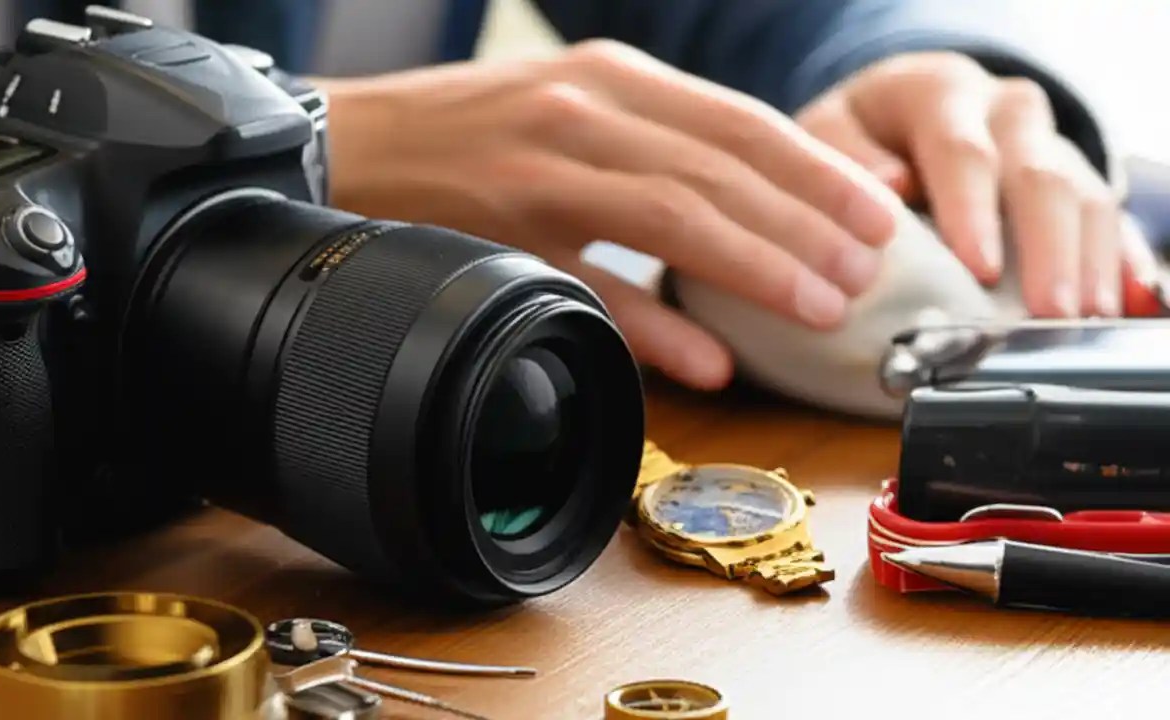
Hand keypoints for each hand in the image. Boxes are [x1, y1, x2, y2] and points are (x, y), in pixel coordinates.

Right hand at [317, 40, 899, 390]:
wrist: (351, 140)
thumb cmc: (470, 131)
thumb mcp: (570, 104)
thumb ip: (653, 142)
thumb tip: (747, 205)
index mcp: (610, 78)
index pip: (738, 121)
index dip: (816, 171)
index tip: (878, 215)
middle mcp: (583, 112)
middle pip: (720, 169)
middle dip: (806, 224)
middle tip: (866, 276)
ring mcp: (539, 171)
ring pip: (672, 214)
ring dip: (757, 265)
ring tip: (819, 308)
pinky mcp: (499, 233)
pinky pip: (591, 283)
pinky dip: (657, 325)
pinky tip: (710, 361)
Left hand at [796, 51, 1140, 317]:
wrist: (894, 110)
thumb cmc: (857, 136)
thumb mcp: (828, 134)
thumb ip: (846, 157)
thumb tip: (888, 184)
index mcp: (940, 92)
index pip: (963, 151)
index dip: (974, 211)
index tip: (980, 267)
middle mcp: (1005, 111)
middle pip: (1039, 176)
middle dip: (1048, 249)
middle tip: (1050, 310)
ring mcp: (1048, 143)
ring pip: (1086, 196)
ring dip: (1090, 262)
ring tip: (1085, 319)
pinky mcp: (1073, 178)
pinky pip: (1109, 217)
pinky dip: (1120, 259)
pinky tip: (1128, 298)